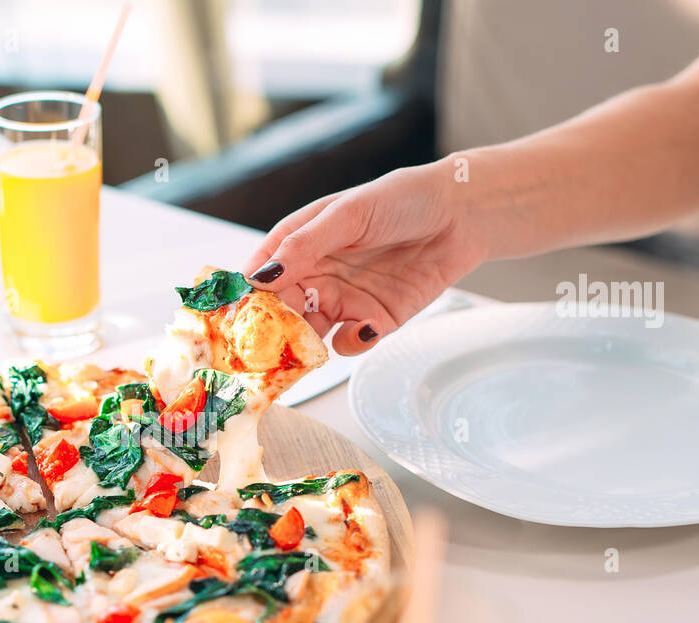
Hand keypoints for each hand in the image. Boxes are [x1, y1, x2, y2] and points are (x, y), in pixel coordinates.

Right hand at [241, 160, 486, 354]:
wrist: (461, 214)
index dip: (247, 297)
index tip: (236, 318)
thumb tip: (260, 275)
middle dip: (272, 330)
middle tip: (269, 345)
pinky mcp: (374, 319)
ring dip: (306, 344)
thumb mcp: (348, 214)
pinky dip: (350, 342)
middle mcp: (317, 275)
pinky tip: (363, 328)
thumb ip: (305, 245)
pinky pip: (349, 342)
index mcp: (301, 244)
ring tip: (310, 346)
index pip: (261, 275)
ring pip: (309, 334)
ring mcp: (344, 299)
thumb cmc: (402, 199)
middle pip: (280, 312)